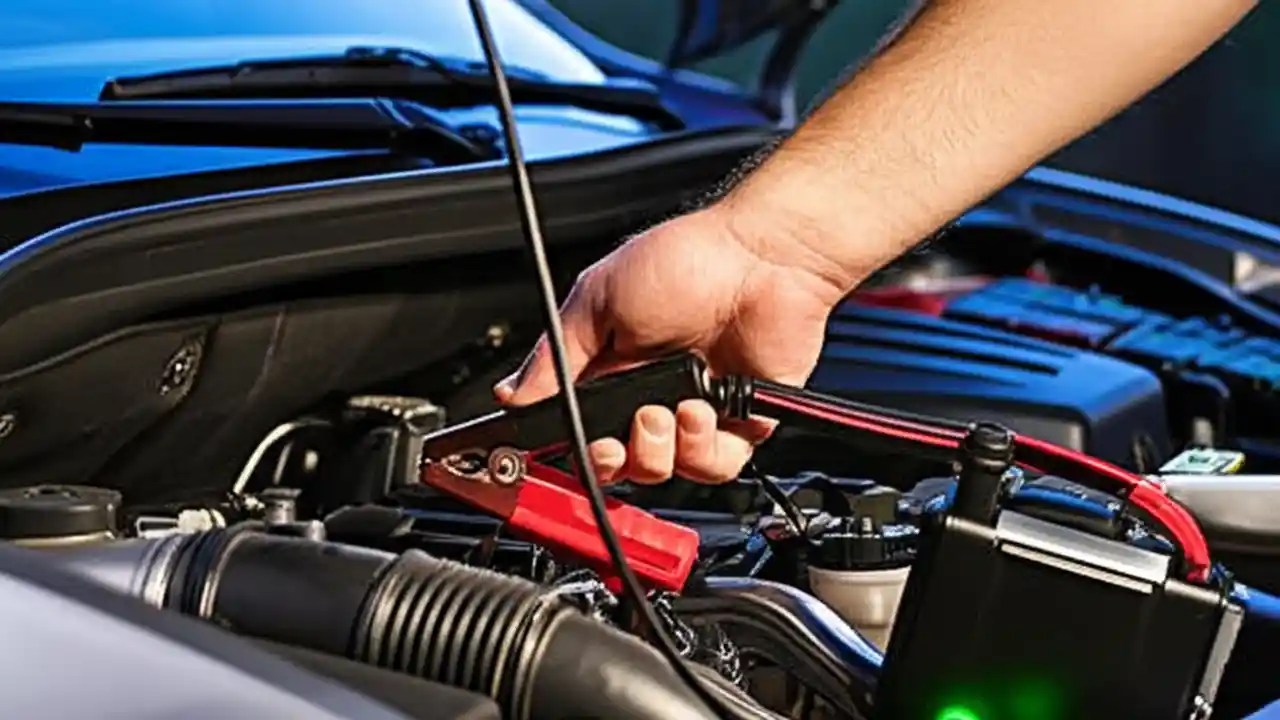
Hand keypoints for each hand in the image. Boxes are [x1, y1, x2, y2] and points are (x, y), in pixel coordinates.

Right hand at [493, 203, 848, 484]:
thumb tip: (512, 397)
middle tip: (617, 432)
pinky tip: (699, 412)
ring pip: (660, 471)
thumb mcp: (596, 299)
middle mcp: (650, 396)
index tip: (558, 449)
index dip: (569, 446)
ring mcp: (694, 413)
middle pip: (616, 462)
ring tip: (664, 410)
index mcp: (610, 369)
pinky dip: (701, 450)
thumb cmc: (689, 259)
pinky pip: (713, 467)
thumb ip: (553, 357)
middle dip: (610, 458)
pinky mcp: (739, 424)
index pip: (578, 428)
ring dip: (655, 449)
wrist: (761, 257)